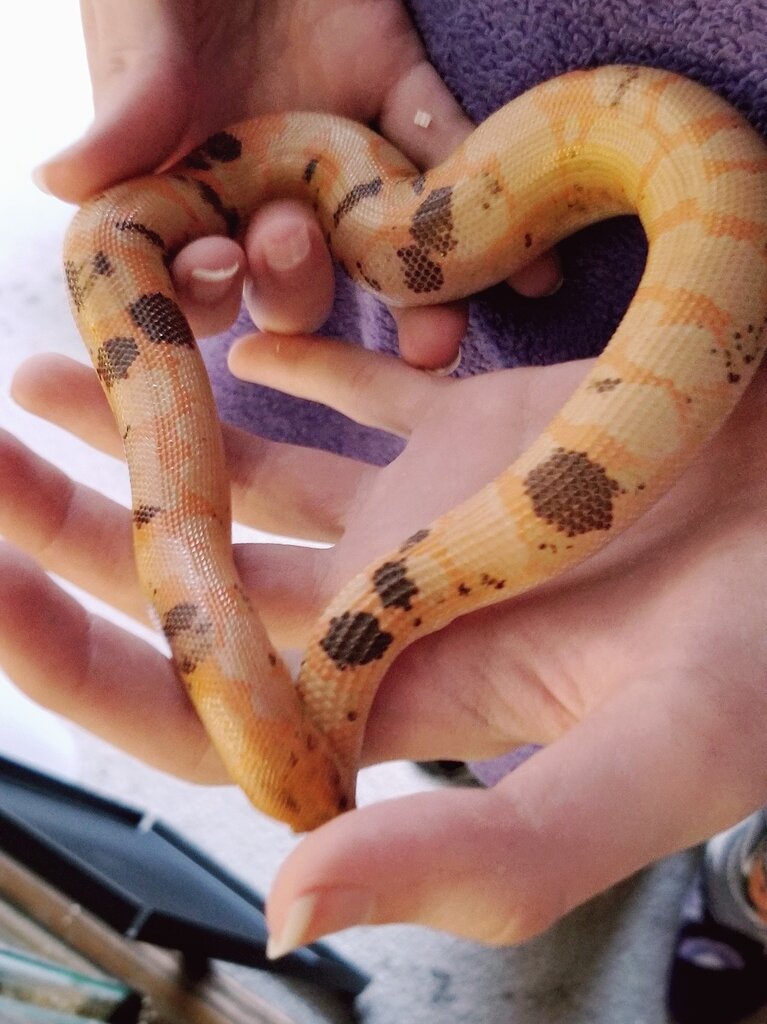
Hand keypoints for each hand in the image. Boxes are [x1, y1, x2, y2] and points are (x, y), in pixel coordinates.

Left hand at [3, 338, 766, 950]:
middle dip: (76, 525)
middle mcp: (394, 605)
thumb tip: (286, 909)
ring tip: (50, 370)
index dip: (80, 658)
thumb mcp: (647, 765)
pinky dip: (287, 359)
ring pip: (252, 477)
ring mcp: (428, 510)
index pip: (204, 702)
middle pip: (198, 579)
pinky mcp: (476, 432)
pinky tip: (225, 334)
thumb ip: (479, 846)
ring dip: (151, 428)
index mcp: (407, 698)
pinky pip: (354, 394)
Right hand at [35, 0, 560, 368]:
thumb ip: (127, 105)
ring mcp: (340, 161)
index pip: (192, 267)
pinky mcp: (402, 106)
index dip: (202, 283)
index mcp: (192, 190)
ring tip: (437, 339)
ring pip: (372, 245)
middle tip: (296, 236)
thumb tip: (58, 178)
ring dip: (408, 294)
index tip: (214, 260)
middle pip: (287, 276)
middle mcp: (267, 194)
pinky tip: (534, 267)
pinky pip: (448, 160)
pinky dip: (486, 199)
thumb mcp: (141, 25)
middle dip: (297, 277)